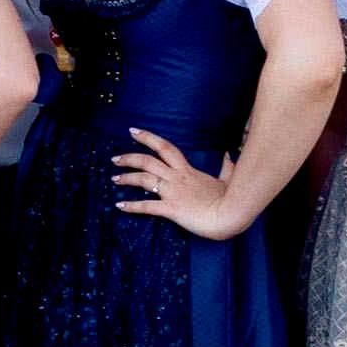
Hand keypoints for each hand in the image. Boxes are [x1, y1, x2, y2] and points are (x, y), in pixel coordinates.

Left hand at [113, 129, 244, 243]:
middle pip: (148, 161)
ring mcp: (173, 193)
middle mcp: (177, 178)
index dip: (148, 137)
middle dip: (129, 157)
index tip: (133, 131)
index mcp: (188, 170)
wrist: (232, 215)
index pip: (165, 148)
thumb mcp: (229, 179)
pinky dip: (132, 206)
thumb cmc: (232, 199)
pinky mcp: (172, 210)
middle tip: (115, 158)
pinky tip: (119, 205)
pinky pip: (147, 207)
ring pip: (144, 180)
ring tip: (114, 178)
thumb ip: (227, 167)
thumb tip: (229, 155)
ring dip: (127, 178)